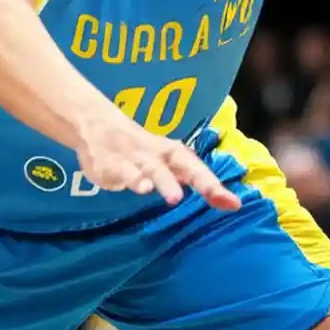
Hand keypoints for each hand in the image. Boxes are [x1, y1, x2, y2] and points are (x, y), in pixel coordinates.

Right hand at [76, 111, 240, 210]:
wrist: (96, 125)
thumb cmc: (139, 151)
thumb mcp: (165, 165)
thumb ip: (191, 181)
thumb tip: (228, 201)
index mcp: (173, 154)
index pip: (198, 168)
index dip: (215, 185)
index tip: (234, 203)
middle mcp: (158, 153)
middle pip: (182, 164)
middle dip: (199, 178)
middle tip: (215, 194)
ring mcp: (135, 157)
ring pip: (153, 168)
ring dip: (165, 181)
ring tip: (175, 198)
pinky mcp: (113, 164)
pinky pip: (124, 171)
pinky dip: (133, 178)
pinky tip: (141, 188)